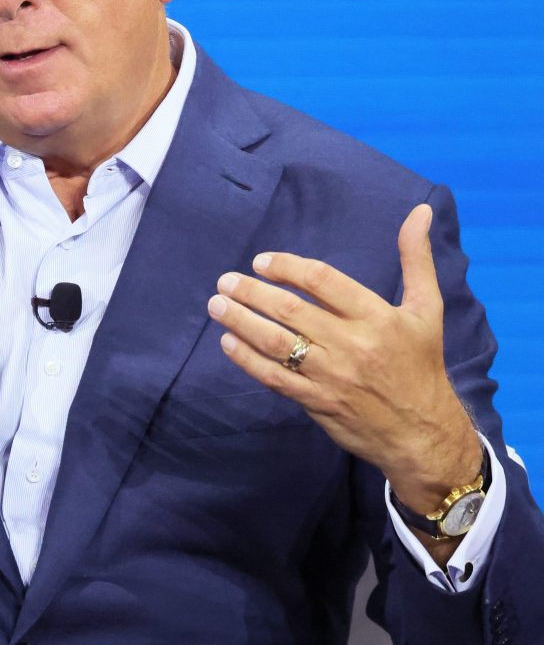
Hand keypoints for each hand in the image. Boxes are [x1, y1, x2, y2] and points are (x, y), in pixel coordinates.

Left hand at [205, 203, 479, 514]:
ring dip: (240, 321)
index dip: (288, 267)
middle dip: (252, 292)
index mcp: (377, 317)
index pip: (323, 281)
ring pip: (276, 344)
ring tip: (217, 304)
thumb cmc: (421, 365)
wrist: (422, 433)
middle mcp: (353, 345)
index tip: (261, 261)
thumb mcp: (427, 310)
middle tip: (225, 280)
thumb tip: (420, 210)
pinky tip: (228, 342)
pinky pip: (274, 377)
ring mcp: (331, 376)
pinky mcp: (317, 402)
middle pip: (291, 311)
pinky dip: (247, 359)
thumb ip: (416, 259)